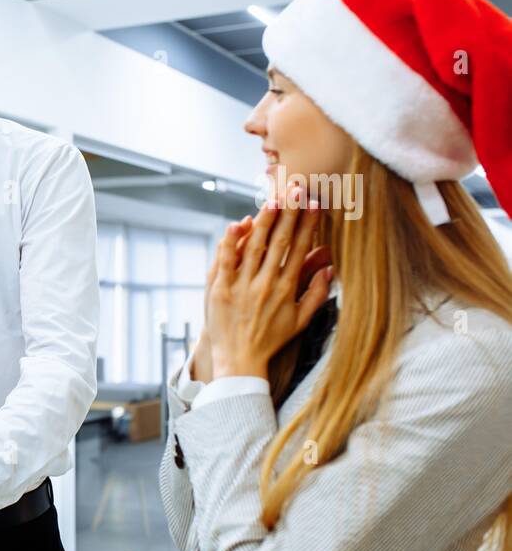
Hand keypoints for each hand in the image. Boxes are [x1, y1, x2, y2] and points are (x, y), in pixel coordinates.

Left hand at [207, 186, 333, 378]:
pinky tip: (237, 224)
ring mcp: (241, 286)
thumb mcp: (300, 321)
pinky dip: (230, 242)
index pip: (300, 249)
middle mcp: (265, 284)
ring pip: (254, 246)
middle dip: (289, 213)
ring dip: (264, 221)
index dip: (308, 225)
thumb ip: (316, 294)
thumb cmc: (270, 340)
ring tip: (274, 199)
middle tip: (296, 189)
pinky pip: (225, 261)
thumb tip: (331, 268)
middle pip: (279, 241)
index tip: (315, 204)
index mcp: (286, 289)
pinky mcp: (219, 290)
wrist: (239, 360)